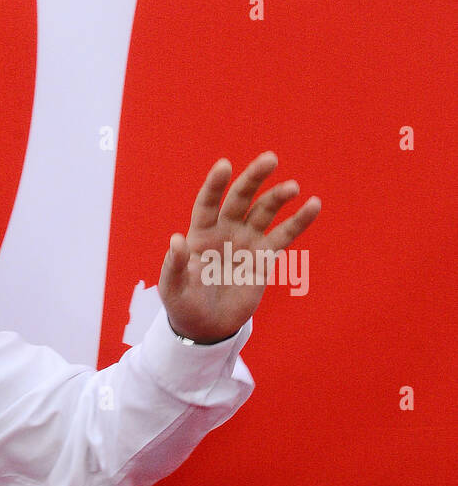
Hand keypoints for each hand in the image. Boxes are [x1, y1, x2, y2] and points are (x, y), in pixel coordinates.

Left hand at [158, 151, 319, 343]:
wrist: (207, 326)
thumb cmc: (184, 305)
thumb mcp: (172, 289)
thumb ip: (174, 266)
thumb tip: (176, 240)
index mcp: (200, 234)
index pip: (208, 204)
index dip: (215, 185)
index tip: (225, 165)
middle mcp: (225, 231)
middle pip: (241, 198)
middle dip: (254, 178)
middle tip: (270, 159)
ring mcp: (247, 241)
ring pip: (265, 211)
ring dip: (278, 197)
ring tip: (292, 188)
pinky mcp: (265, 257)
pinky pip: (284, 234)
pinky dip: (299, 220)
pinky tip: (314, 205)